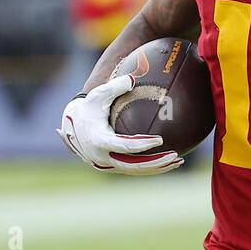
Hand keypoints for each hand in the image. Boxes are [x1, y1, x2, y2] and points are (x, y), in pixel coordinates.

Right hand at [57, 74, 183, 174]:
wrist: (71, 126)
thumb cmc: (88, 108)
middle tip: (175, 155)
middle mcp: (103, 158)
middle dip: (156, 162)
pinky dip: (151, 167)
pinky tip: (168, 162)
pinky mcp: (113, 167)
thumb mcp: (98, 95)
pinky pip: (134, 169)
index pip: (124, 147)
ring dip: (158, 168)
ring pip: (136, 171)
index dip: (142, 145)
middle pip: (133, 165)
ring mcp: (108, 165)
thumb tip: (133, 79)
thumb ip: (115, 87)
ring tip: (179, 160)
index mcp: (99, 141)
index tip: (160, 140)